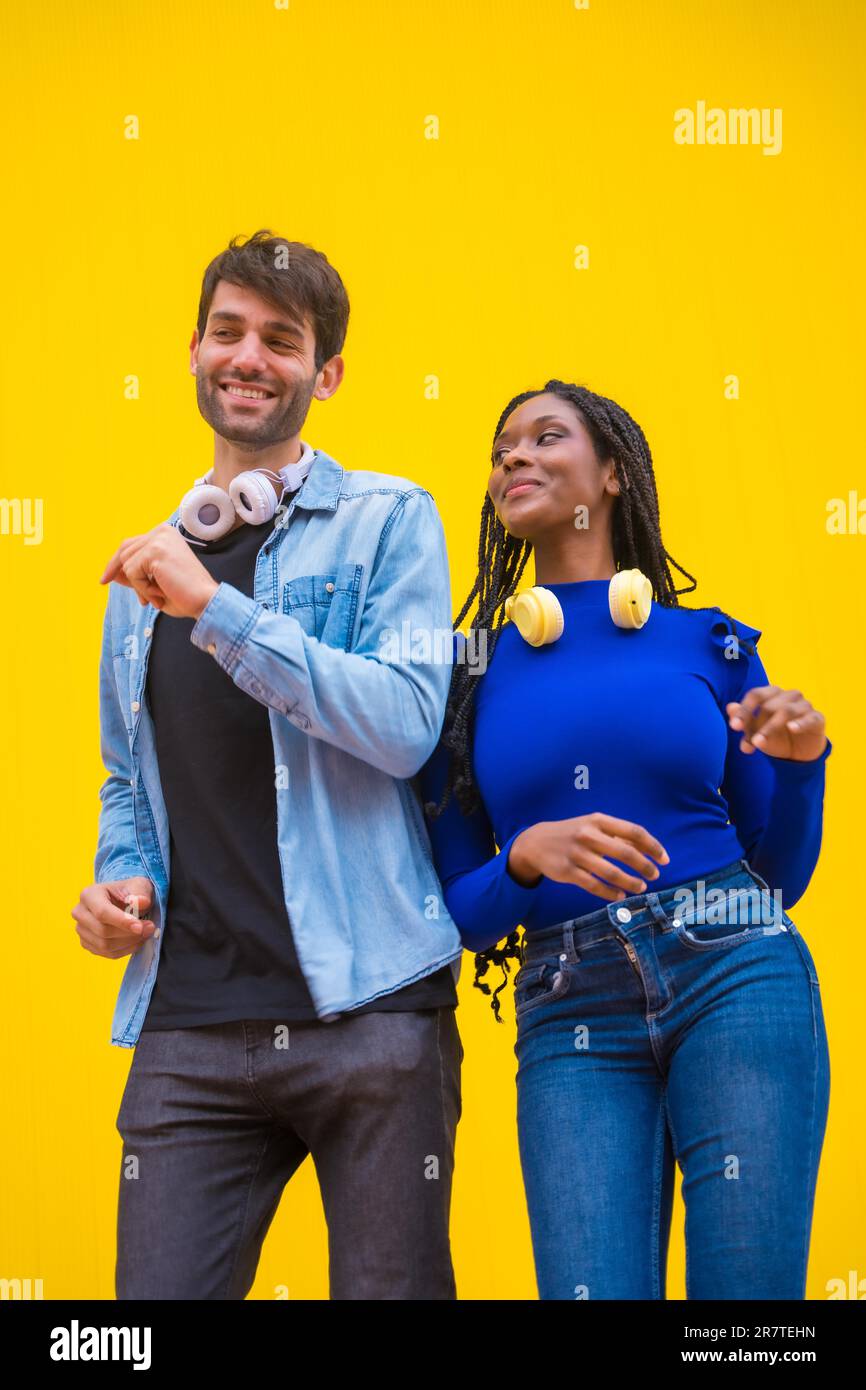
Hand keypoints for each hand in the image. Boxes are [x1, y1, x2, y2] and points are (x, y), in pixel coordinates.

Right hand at [71, 876, 156, 958]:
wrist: (123, 900)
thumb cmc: (130, 891)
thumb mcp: (139, 885)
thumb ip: (140, 893)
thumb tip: (141, 902)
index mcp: (89, 894)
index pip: (102, 912)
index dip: (122, 922)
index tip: (140, 927)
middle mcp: (80, 912)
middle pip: (102, 931)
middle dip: (129, 933)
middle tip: (149, 928)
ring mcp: (81, 930)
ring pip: (104, 945)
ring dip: (129, 943)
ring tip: (145, 933)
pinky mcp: (87, 943)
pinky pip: (107, 953)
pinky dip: (125, 950)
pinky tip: (136, 941)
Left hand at [100, 523, 218, 619]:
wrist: (205, 601)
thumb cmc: (184, 594)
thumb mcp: (153, 583)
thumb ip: (133, 574)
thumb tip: (111, 572)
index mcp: (164, 534)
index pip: (130, 545)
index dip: (116, 564)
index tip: (105, 579)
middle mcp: (161, 531)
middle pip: (123, 552)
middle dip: (128, 578)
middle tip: (145, 600)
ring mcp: (158, 539)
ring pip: (126, 563)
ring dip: (139, 585)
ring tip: (158, 595)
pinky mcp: (155, 551)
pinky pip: (132, 573)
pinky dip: (142, 588)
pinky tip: (160, 593)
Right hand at [508, 813, 669, 901]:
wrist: (535, 842)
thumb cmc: (572, 833)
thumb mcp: (592, 825)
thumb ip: (617, 834)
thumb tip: (648, 848)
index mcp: (598, 820)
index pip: (633, 831)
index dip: (653, 846)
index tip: (665, 859)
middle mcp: (588, 835)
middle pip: (626, 852)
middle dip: (645, 866)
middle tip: (655, 875)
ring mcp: (577, 854)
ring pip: (612, 872)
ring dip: (631, 882)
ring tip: (641, 887)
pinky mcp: (568, 872)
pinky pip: (595, 886)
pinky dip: (611, 893)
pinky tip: (620, 895)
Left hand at [726, 685, 827, 760]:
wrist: (798, 754)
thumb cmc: (774, 736)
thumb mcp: (756, 731)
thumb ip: (744, 720)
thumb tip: (729, 708)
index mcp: (772, 693)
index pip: (755, 695)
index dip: (744, 710)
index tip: (734, 726)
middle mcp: (789, 695)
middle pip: (768, 705)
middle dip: (756, 726)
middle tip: (748, 744)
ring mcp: (804, 705)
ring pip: (786, 711)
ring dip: (770, 728)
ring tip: (759, 743)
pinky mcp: (817, 718)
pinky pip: (810, 718)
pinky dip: (800, 723)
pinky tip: (791, 728)